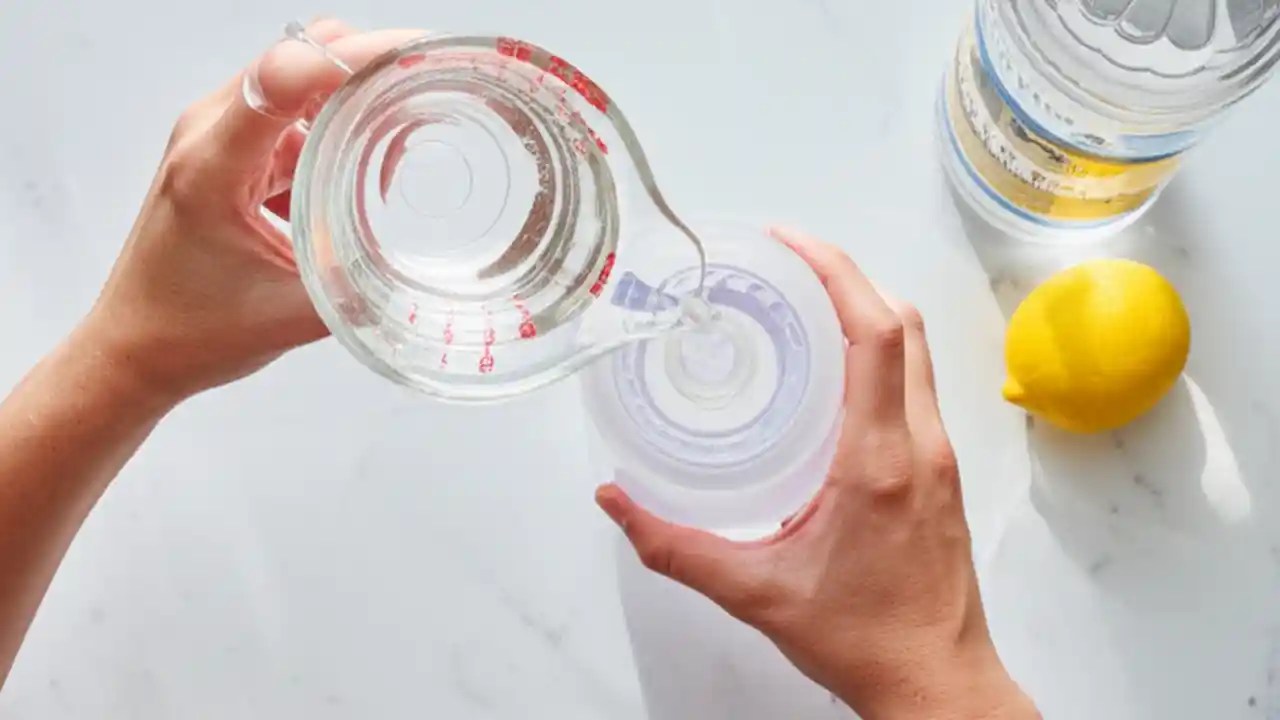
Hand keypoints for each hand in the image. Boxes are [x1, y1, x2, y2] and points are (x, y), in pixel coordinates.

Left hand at [82, 20, 423, 404]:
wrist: (133, 350)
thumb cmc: (189, 332)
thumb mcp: (291, 315)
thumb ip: (359, 286)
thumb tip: (421, 262)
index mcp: (213, 165)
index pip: (283, 76)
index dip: (354, 57)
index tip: (413, 60)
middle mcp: (208, 132)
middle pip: (298, 61)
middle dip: (369, 68)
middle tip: (428, 92)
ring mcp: (215, 137)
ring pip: (299, 87)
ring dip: (352, 105)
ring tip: (403, 138)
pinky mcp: (227, 154)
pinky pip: (290, 120)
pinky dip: (333, 135)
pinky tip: (361, 176)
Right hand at [597, 228, 1036, 718]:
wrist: (937, 685)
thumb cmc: (863, 640)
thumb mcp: (755, 593)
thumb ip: (675, 547)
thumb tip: (615, 503)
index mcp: (879, 460)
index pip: (874, 335)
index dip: (836, 273)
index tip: (790, 243)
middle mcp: (921, 446)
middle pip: (902, 324)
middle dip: (849, 276)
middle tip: (788, 261)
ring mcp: (940, 456)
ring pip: (916, 351)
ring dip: (868, 310)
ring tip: (804, 300)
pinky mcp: (941, 472)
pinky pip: (917, 384)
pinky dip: (880, 351)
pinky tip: (833, 369)